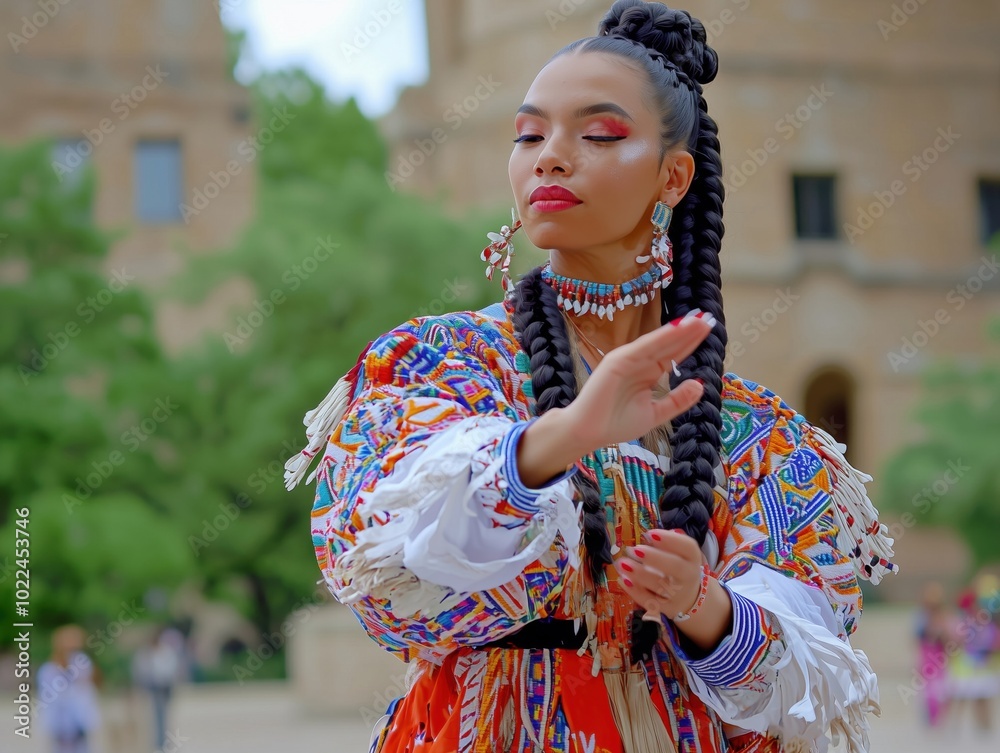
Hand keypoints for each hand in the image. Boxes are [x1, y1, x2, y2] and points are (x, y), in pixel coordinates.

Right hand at [564, 311, 713, 449]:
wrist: (588, 433)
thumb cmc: (616, 423)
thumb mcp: (656, 414)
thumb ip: (677, 400)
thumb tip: (699, 384)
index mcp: (648, 373)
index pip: (673, 354)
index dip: (691, 342)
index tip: (709, 329)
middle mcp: (639, 362)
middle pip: (669, 344)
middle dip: (690, 332)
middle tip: (710, 318)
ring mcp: (628, 359)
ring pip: (659, 342)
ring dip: (679, 330)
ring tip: (700, 320)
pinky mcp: (618, 360)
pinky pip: (644, 347)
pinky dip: (661, 337)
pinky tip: (678, 329)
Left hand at [615, 529, 704, 619]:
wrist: (690, 598)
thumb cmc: (678, 568)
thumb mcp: (679, 554)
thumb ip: (667, 544)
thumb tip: (649, 536)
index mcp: (693, 558)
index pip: (688, 547)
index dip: (670, 540)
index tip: (650, 533)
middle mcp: (689, 577)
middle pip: (676, 567)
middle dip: (654, 558)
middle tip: (634, 549)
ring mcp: (679, 595)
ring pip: (661, 586)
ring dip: (640, 574)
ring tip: (622, 563)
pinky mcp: (667, 609)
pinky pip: (650, 602)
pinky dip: (635, 592)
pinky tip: (623, 579)